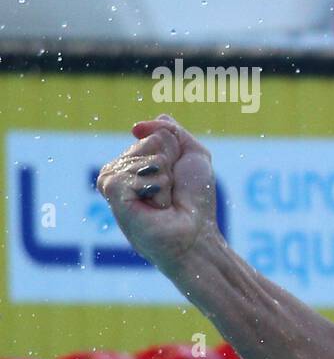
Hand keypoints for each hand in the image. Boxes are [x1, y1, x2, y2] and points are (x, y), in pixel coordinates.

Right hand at [96, 114, 219, 270]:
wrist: (196, 233)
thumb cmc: (196, 200)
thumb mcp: (193, 156)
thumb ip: (173, 132)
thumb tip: (137, 126)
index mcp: (138, 161)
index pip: (151, 135)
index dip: (174, 152)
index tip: (179, 177)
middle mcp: (122, 170)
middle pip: (146, 142)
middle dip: (169, 163)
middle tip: (172, 190)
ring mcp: (115, 183)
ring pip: (140, 157)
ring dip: (164, 179)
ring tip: (164, 201)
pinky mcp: (113, 195)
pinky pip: (131, 174)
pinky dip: (153, 188)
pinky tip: (154, 206)